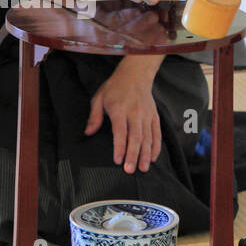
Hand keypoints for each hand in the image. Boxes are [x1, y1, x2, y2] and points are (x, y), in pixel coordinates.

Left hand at [84, 59, 162, 173]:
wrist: (135, 75)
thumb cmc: (115, 88)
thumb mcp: (99, 99)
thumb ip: (94, 117)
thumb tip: (88, 132)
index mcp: (119, 110)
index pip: (120, 132)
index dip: (119, 147)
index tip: (118, 160)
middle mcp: (134, 114)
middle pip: (135, 138)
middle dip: (133, 155)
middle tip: (130, 170)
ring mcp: (146, 116)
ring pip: (147, 138)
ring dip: (145, 154)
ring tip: (143, 168)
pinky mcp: (154, 117)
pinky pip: (157, 134)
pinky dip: (156, 147)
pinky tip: (152, 158)